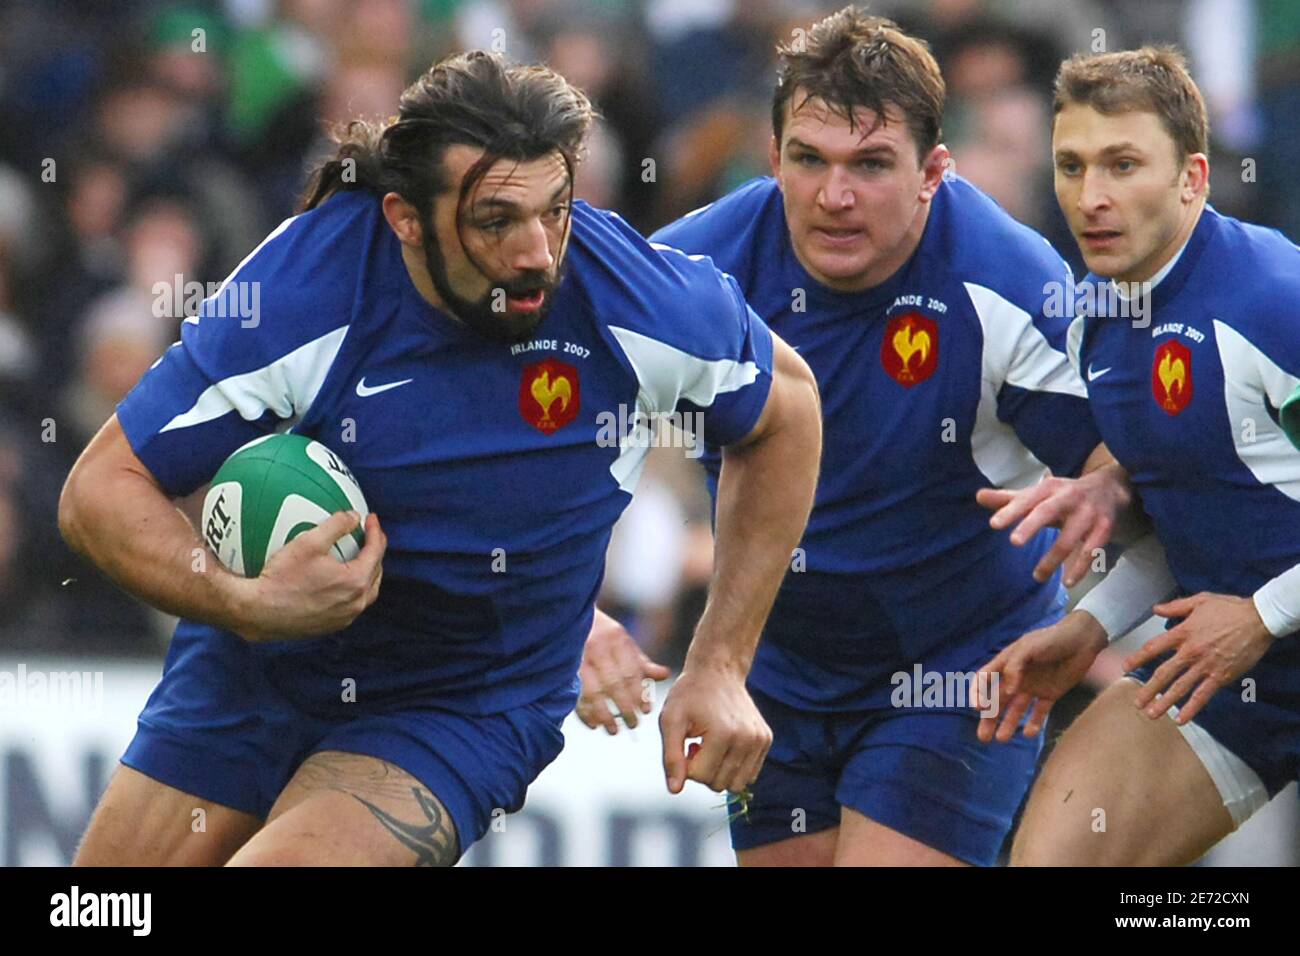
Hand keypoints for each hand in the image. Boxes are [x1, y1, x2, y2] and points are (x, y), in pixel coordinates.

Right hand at [233, 511, 385, 641]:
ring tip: (359, 558)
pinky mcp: (331, 626)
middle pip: (375, 573)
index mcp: (355, 582)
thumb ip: (336, 525)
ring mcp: (344, 618)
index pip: (376, 552)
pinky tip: (339, 581)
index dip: (375, 532)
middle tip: (368, 537)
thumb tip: (353, 516)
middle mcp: (354, 604)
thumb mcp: (308, 542)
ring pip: (366, 593)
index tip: (370, 519)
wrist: (259, 612)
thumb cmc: (281, 578)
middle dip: (375, 552)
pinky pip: (349, 606)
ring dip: (366, 573)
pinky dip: (352, 590)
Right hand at [576, 610, 670, 733]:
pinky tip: (593, 724)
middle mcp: (597, 648)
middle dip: (625, 708)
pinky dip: (584, 713)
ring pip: (593, 692)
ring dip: (604, 715)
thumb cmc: (602, 635)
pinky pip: (575, 695)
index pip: (631, 672)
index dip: (639, 694)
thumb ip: (641, 662)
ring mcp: (578, 659)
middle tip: (633, 724)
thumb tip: (664, 675)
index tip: (646, 710)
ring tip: (613, 730)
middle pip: (614, 684)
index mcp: (615, 639)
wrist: (567, 619)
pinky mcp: (564, 671)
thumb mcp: (623, 643)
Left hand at [659, 663, 770, 794]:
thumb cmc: (690, 694)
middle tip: (698, 745)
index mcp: (723, 734)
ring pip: (737, 784)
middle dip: (704, 771)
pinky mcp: (766, 740)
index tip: (686, 744)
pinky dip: (734, 766)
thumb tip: (675, 790)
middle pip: (719, 784)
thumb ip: (671, 757)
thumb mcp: (670, 721)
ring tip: (711, 746)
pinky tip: (724, 744)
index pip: (701, 777)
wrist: (717, 671)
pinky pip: (749, 774)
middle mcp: (747, 739)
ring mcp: (760, 740)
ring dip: (720, 771)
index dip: (687, 765)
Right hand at [974, 611, 1107, 742]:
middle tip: (983, 737)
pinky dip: (1034, 723)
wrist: (1082, 640)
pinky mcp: (1050, 694)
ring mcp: (1033, 686)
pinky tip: (1029, 733)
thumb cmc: (1052, 639)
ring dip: (1008, 724)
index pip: (985, 679)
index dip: (978, 693)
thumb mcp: (1028, 647)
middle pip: (998, 700)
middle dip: (989, 718)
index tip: (978, 708)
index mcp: (1007, 663)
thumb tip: (1008, 690)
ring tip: (1002, 739)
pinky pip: (1039, 712)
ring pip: (1016, 709)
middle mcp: (1017, 677)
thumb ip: (1014, 667)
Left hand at [976, 463, 1131, 585]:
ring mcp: (1088, 514)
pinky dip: (1081, 567)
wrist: (1110, 487)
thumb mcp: (1039, 494)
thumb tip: (978, 496)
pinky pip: (1092, 551)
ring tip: (1037, 577)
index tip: (994, 524)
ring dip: (1053, 559)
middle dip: (1031, 525)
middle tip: (1014, 542)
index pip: (1027, 499)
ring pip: (1070, 539)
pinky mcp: (1103, 528)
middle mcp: (1069, 497)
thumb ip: (1010, 499)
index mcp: (1049, 488)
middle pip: (1048, 512)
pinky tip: (1069, 581)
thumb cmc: (1064, 494)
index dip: (1011, 510)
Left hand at [1126, 592, 1273, 724]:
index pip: (1154, 647)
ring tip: (1151, 714)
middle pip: (1164, 673)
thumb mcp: (1200, 600)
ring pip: (1181, 687)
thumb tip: (1155, 609)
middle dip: (1148, 689)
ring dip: (1165, 702)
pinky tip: (1181, 719)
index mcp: (1183, 632)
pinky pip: (1203, 695)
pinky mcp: (1221, 676)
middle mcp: (1191, 651)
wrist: (1259, 619)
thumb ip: (1176, 606)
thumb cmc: (1229, 608)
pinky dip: (1191, 708)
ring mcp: (1206, 665)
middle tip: (1136, 702)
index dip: (1138, 658)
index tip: (1125, 667)